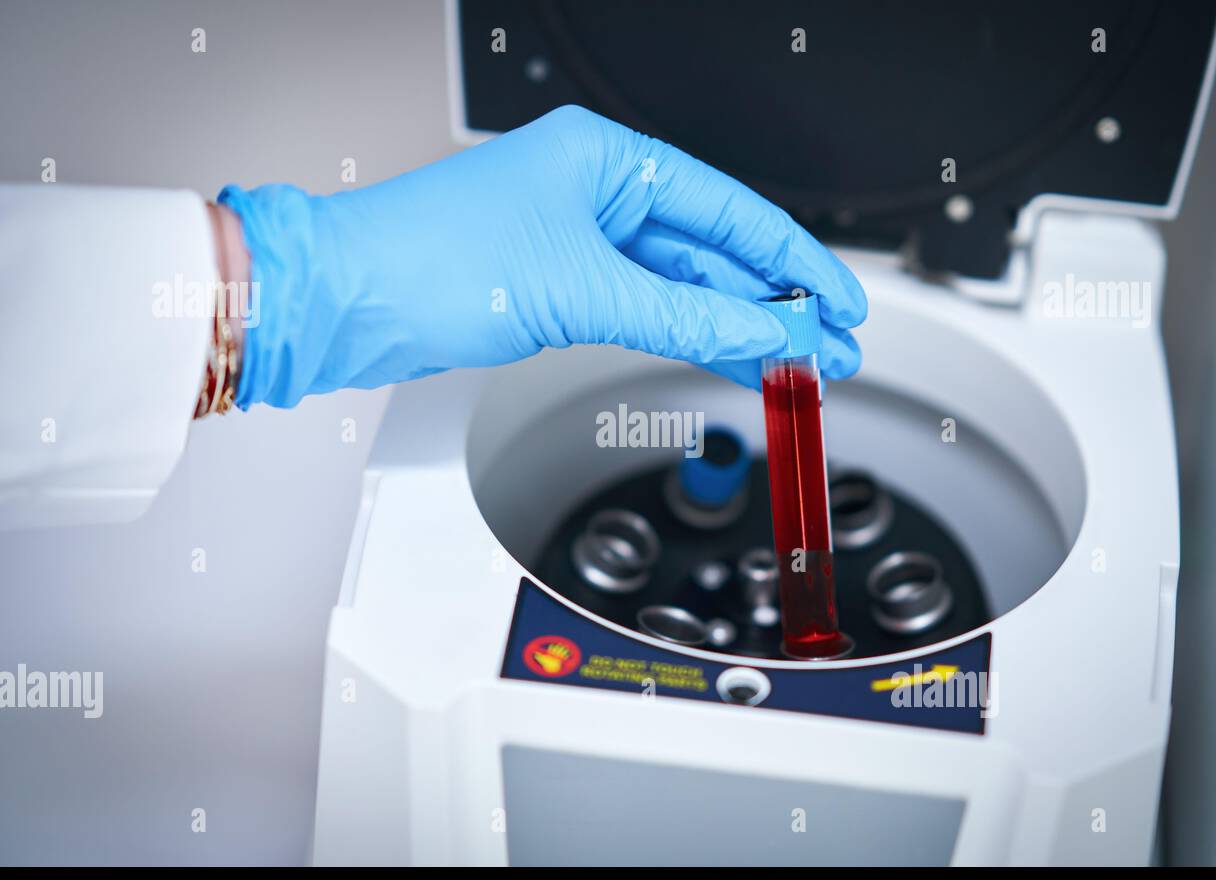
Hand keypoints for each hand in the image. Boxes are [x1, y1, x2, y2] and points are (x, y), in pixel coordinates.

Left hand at [219, 105, 867, 407]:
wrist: (347, 302)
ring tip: (800, 363)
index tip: (845, 302)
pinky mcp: (561, 282)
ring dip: (739, 326)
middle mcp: (599, 190)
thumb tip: (762, 334)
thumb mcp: (580, 289)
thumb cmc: (430, 260)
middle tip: (835, 347)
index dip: (798, 263)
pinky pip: (647, 307)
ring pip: (684, 285)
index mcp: (608, 157)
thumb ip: (683, 316)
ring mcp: (581, 239)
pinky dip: (689, 334)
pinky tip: (733, 356)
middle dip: (778, 302)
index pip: (733, 212)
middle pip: (715, 249)